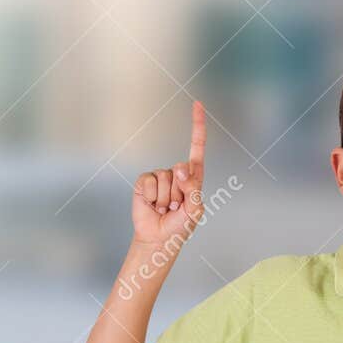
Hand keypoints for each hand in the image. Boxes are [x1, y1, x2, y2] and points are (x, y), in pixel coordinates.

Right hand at [131, 100, 207, 248]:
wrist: (158, 238)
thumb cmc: (180, 226)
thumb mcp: (195, 210)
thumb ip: (193, 188)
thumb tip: (180, 168)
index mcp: (193, 177)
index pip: (196, 147)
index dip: (197, 125)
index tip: (197, 104)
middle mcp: (177, 173)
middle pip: (180, 168)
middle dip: (180, 190)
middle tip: (176, 207)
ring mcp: (160, 177)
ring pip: (165, 177)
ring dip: (166, 198)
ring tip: (165, 208)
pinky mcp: (145, 182)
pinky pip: (150, 181)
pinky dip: (152, 196)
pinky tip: (153, 205)